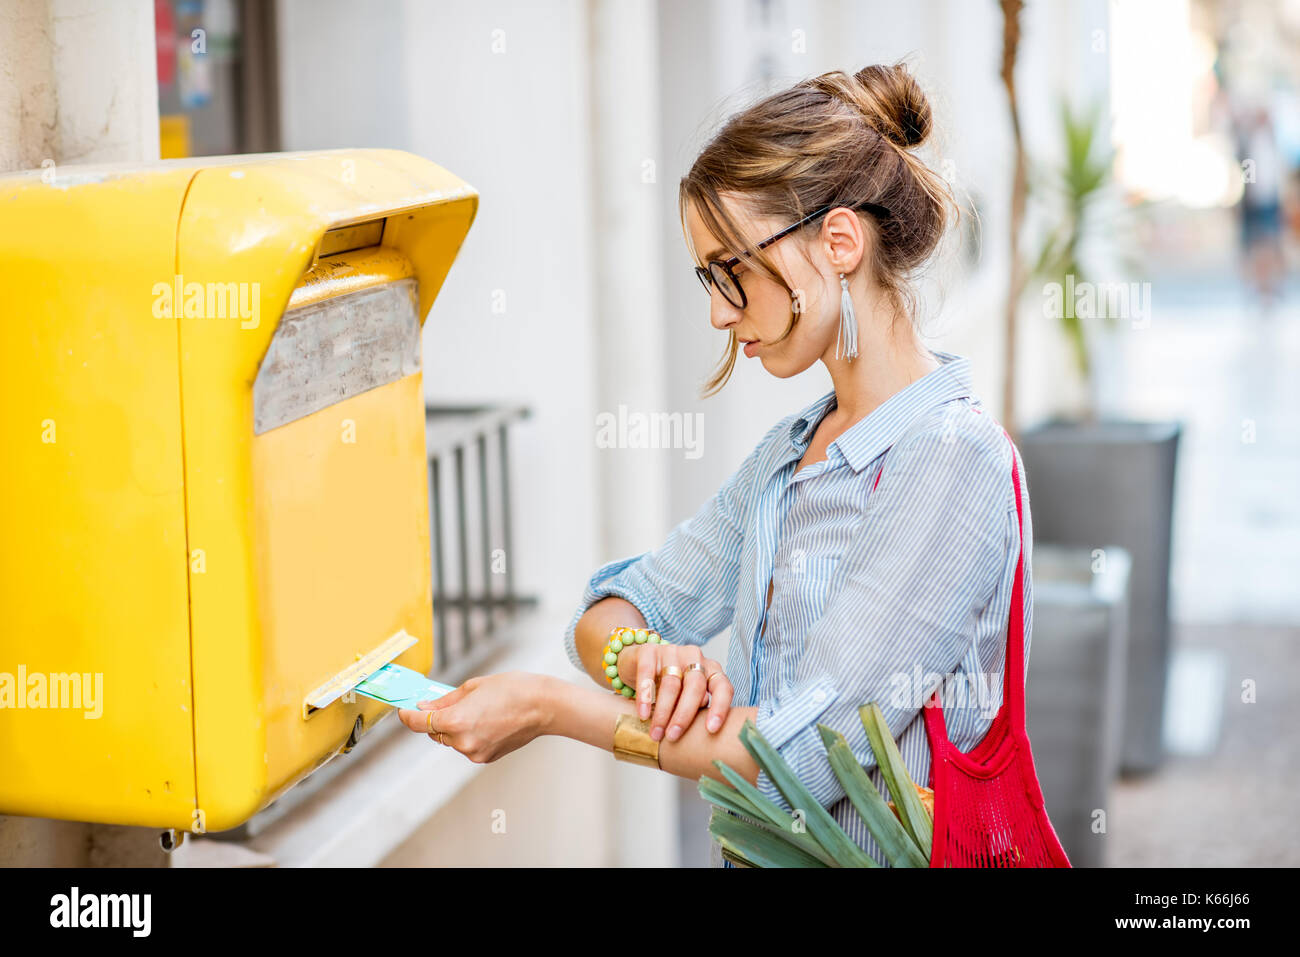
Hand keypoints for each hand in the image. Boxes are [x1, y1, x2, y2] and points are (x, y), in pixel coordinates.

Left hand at [397, 671, 548, 763]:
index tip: (403, 710)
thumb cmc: (513, 689)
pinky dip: (469, 734)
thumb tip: (424, 706)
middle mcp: (463, 741)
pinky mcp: (485, 758)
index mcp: (457, 721)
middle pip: (435, 732)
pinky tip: (487, 721)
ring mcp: (475, 753)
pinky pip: (467, 745)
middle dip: (436, 718)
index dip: (408, 716)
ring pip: (451, 740)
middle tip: (445, 702)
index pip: (419, 723)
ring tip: (477, 709)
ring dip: (454, 727)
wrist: (544, 706)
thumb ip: (445, 700)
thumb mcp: (473, 687)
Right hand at [618, 642, 732, 742]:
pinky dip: (645, 697)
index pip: (722, 687)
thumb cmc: (669, 687)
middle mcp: (694, 657)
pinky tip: (643, 714)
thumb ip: (696, 709)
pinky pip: (647, 674)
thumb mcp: (687, 697)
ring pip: (671, 683)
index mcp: (710, 670)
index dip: (720, 707)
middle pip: (695, 686)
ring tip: (656, 733)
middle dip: (684, 715)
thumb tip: (699, 734)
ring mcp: (672, 651)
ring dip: (663, 712)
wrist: (638, 665)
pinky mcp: (649, 651)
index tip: (711, 729)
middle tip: (673, 736)